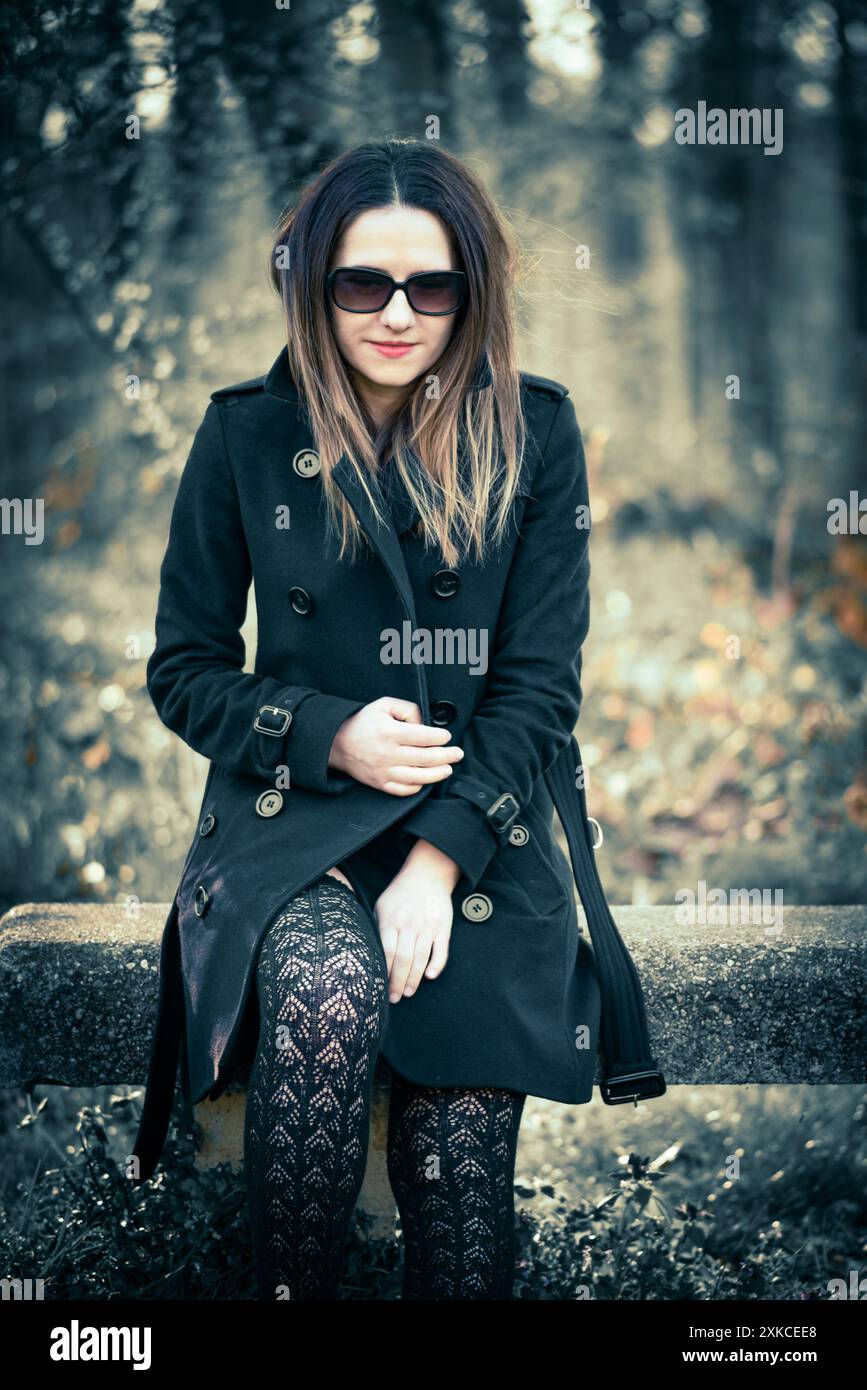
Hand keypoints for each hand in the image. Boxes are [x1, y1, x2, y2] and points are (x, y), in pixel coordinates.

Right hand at [328, 696, 463, 794]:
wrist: (336, 743)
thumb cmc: (362, 722)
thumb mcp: (383, 705)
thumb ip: (407, 709)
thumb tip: (422, 723)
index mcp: (389, 732)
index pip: (423, 736)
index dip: (440, 737)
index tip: (446, 736)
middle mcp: (387, 754)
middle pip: (426, 758)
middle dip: (447, 756)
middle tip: (457, 754)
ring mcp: (383, 771)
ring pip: (417, 777)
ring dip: (437, 774)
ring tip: (448, 769)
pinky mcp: (379, 783)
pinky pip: (403, 790)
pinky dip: (417, 787)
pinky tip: (425, 780)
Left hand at [374, 844, 456, 1001]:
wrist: (427, 874)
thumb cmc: (400, 893)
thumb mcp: (381, 906)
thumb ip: (376, 928)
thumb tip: (368, 953)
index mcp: (391, 920)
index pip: (386, 951)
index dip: (383, 972)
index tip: (379, 988)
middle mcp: (409, 924)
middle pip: (403, 959)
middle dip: (397, 982)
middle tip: (394, 998)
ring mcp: (428, 926)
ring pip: (421, 958)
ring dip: (414, 978)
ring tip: (407, 992)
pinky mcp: (443, 927)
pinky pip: (441, 949)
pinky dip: (436, 964)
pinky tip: (430, 976)